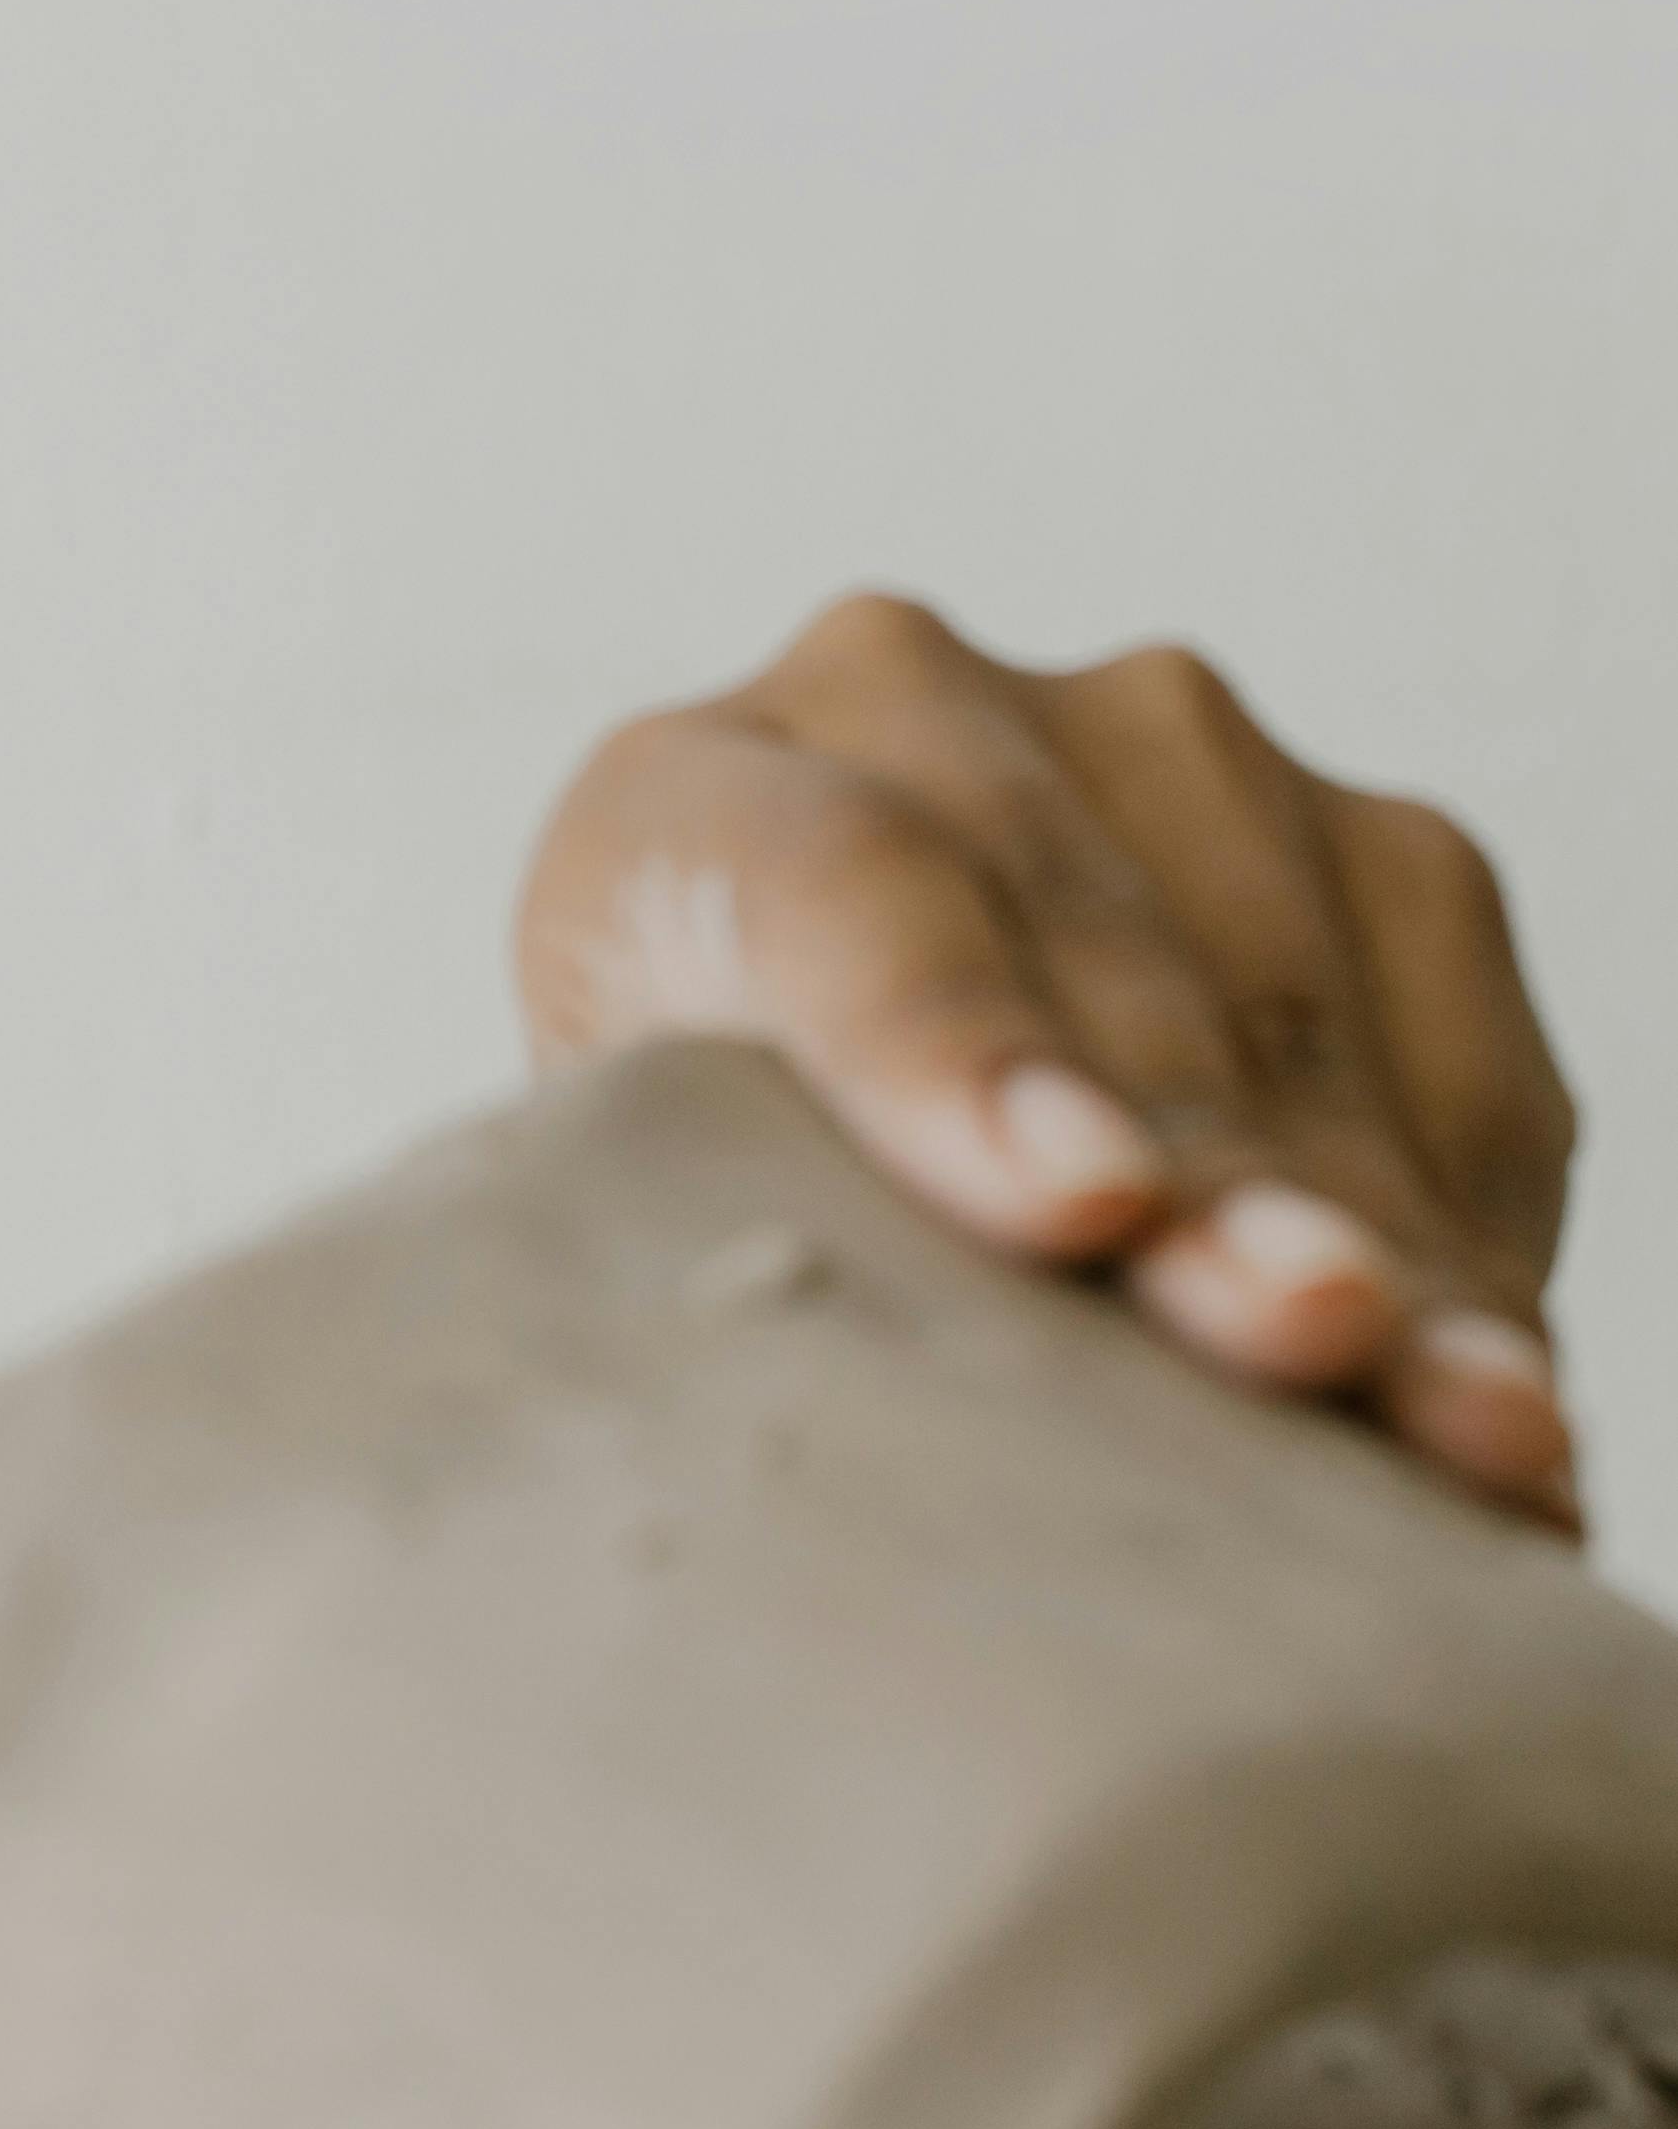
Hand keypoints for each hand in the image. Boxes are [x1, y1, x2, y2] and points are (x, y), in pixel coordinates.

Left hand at [518, 594, 1577, 1521]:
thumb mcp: (645, 1228)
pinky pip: (1458, 1052)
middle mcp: (926, 717)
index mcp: (681, 806)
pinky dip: (1469, 1237)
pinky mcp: (1369, 853)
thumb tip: (899, 1405)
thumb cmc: (696, 1209)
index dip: (956, 1045)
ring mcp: (1169, 760)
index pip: (833, 888)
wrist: (817, 1133)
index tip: (1077, 1206)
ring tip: (1456, 1411)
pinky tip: (1482, 1384)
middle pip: (1105, 965)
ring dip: (1384, 1230)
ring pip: (1303, 1010)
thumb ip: (701, 1256)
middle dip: (1220, 1182)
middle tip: (1304, 1339)